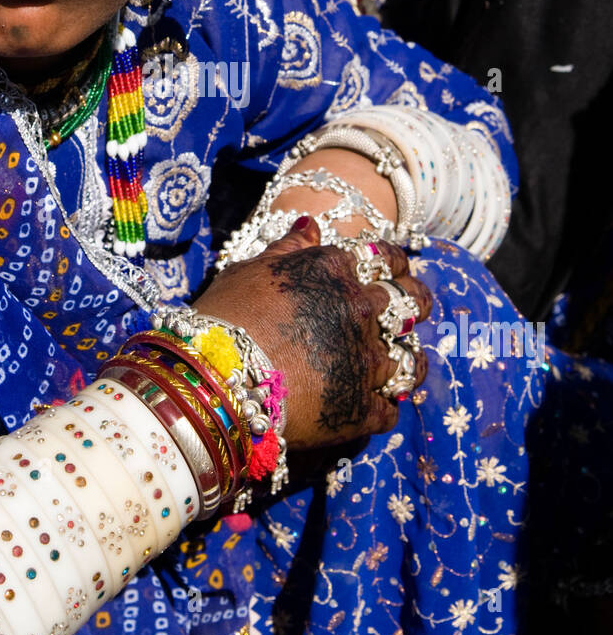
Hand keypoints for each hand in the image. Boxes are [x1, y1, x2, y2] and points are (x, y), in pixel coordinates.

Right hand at [197, 218, 429, 449]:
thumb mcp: (251, 270)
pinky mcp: (361, 409)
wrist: (217, 377)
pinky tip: (379, 407)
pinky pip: (390, 410)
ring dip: (409, 361)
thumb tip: (310, 223)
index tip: (392, 270)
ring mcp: (366, 361)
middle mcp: (361, 310)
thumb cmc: (225, 317)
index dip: (391, 263)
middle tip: (417, 307)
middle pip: (411, 301)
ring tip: (406, 363)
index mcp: (335, 270)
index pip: (383, 258)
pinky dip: (384, 409)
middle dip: (417, 302)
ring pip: (410, 360)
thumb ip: (289, 249)